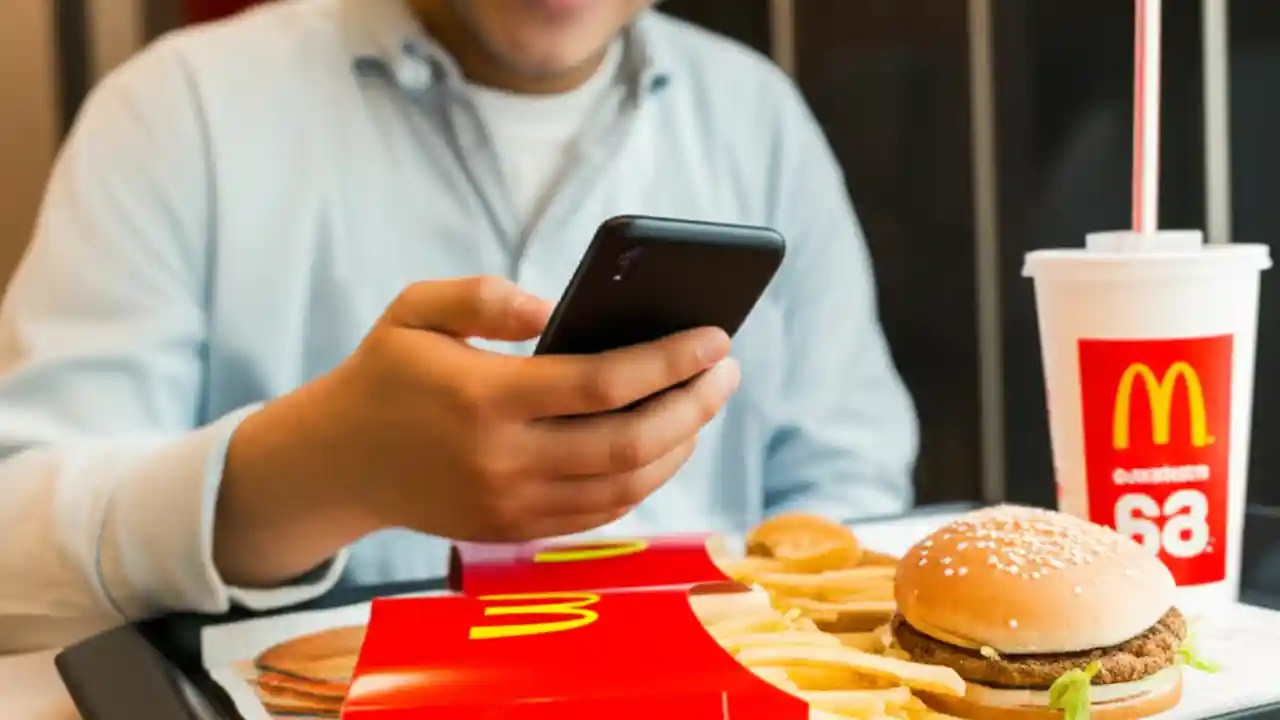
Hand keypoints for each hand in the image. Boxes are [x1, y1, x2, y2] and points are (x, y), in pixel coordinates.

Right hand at [216, 276, 739, 585]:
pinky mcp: (513, 530)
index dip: (670, 361)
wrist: (338, 463)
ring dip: (679, 445)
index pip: (603, 384)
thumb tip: (555, 311)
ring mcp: (510, 505)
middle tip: (727, 370)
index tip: (716, 336)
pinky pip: (601, 512)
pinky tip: (663, 443)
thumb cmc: (387, 372)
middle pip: (630, 442)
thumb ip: (484, 296)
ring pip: (626, 486)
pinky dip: (645, 480)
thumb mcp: (415, 310)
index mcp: (484, 398)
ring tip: (703, 403)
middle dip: (694, 404)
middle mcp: (503, 461)